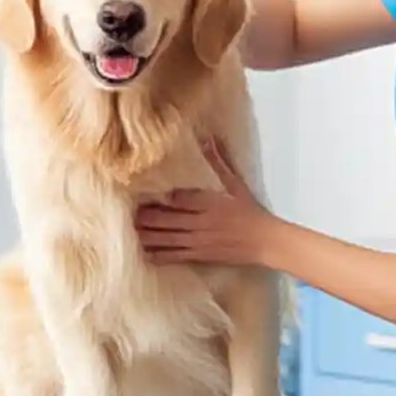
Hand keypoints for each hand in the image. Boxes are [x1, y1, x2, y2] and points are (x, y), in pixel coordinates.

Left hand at [135, 139, 280, 266]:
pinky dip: (159, 255)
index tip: (143, 191)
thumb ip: (220, 163)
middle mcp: (201, 222)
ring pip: (167, 239)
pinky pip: (175, 256)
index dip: (161, 196)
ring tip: (132, 231)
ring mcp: (199, 241)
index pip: (179, 198)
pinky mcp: (200, 255)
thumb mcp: (237, 184)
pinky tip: (146, 253)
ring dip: (148, 235)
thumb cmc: (251, 212)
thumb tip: (208, 139)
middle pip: (168, 219)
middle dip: (147, 217)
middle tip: (129, 213)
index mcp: (210, 202)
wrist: (266, 242)